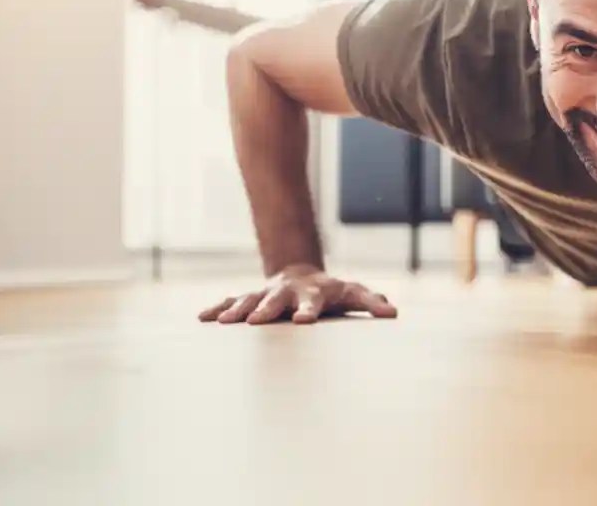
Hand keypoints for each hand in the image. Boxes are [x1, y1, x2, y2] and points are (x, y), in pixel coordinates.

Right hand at [197, 265, 397, 324]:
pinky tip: (203, 319)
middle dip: (266, 309)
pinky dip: (218, 309)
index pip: (312, 302)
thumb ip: (371, 301)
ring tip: (225, 323)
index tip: (303, 321)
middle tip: (255, 321)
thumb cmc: (332, 292)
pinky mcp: (249, 298)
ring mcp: (266, 294)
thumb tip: (392, 312)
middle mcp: (287, 292)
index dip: (308, 310)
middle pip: (276, 300)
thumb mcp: (353, 293)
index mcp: (313, 293)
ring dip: (237, 310)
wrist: (301, 274)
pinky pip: (231, 302)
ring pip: (249, 300)